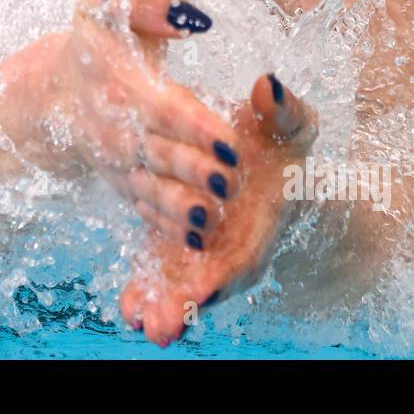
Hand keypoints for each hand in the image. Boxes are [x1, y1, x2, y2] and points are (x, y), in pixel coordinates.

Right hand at [32, 0, 242, 248]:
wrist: (55, 89)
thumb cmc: (97, 38)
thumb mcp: (107, 0)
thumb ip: (148, 0)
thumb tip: (193, 18)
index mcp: (124, 85)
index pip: (165, 109)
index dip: (196, 127)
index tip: (231, 142)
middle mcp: (119, 130)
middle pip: (161, 155)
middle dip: (194, 171)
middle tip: (231, 184)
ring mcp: (119, 163)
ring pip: (151, 189)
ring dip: (178, 208)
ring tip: (208, 222)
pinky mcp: (123, 183)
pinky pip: (142, 208)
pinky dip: (164, 225)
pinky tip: (193, 238)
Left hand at [118, 71, 319, 346]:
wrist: (253, 145)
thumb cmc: (275, 134)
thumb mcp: (285, 118)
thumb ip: (282, 107)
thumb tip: (269, 86)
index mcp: (262, 217)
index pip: (245, 253)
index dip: (224, 272)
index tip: (200, 291)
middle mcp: (233, 241)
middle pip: (211, 281)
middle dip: (186, 304)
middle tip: (160, 327)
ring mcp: (205, 247)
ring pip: (184, 284)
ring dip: (163, 306)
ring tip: (137, 322)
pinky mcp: (180, 243)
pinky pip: (164, 273)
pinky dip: (148, 291)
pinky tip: (127, 308)